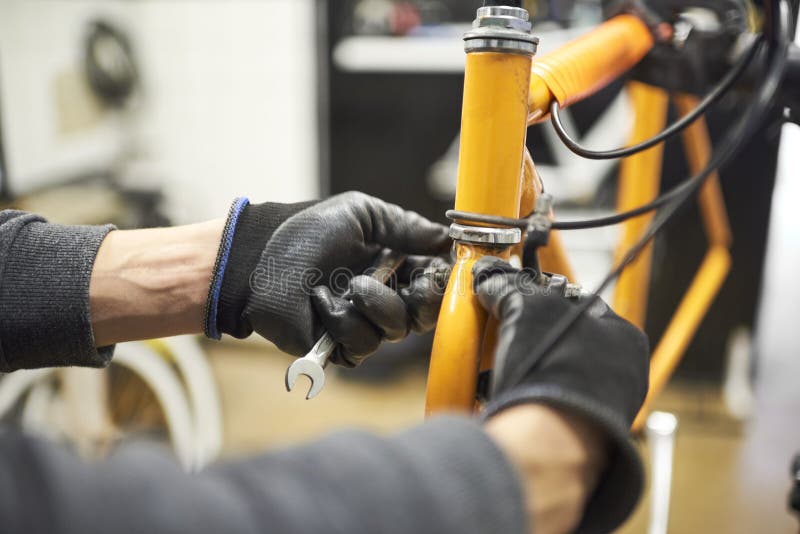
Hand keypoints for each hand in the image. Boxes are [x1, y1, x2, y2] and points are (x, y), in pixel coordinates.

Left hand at [206, 192, 450, 365]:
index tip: (438, 272)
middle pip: (423, 316)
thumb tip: (445, 238)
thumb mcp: (360, 215)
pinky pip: (360, 347)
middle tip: (408, 285)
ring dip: (375, 306)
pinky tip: (320, 301)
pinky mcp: (336, 346)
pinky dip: (342, 321)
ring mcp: (359, 323)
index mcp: (391, 267)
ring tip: (349, 286)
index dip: (440, 282)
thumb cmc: (306, 232)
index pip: (432, 283)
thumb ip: (404, 226)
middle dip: (420, 301)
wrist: (260, 257)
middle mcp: (381, 298)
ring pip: (393, 332)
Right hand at [473, 256, 648, 533]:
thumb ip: (510, 290)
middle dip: (528, 335)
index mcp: (624, 338)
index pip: (578, 302)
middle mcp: (620, 374)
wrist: (549, 444)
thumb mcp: (526, 310)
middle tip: (501, 332)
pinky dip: (522, 397)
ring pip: (551, 374)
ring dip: (522, 367)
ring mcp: (599, 409)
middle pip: (563, 340)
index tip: (514, 296)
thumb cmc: (555, 374)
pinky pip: (544, 405)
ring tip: (496, 366)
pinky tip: (501, 395)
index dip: (540, 296)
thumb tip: (491, 280)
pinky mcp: (575, 437)